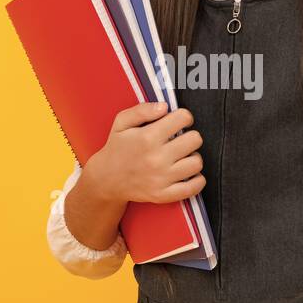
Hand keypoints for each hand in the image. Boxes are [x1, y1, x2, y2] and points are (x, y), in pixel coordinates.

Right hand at [87, 102, 205, 204]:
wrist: (106, 179)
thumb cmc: (117, 148)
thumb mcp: (121, 122)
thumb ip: (142, 110)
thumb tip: (164, 107)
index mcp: (147, 137)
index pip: (183, 118)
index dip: (183, 116)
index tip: (178, 122)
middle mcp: (156, 158)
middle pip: (195, 139)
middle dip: (189, 136)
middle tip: (180, 139)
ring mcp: (161, 179)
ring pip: (197, 162)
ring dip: (192, 157)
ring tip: (182, 156)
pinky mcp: (163, 195)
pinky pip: (193, 187)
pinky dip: (197, 180)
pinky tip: (188, 173)